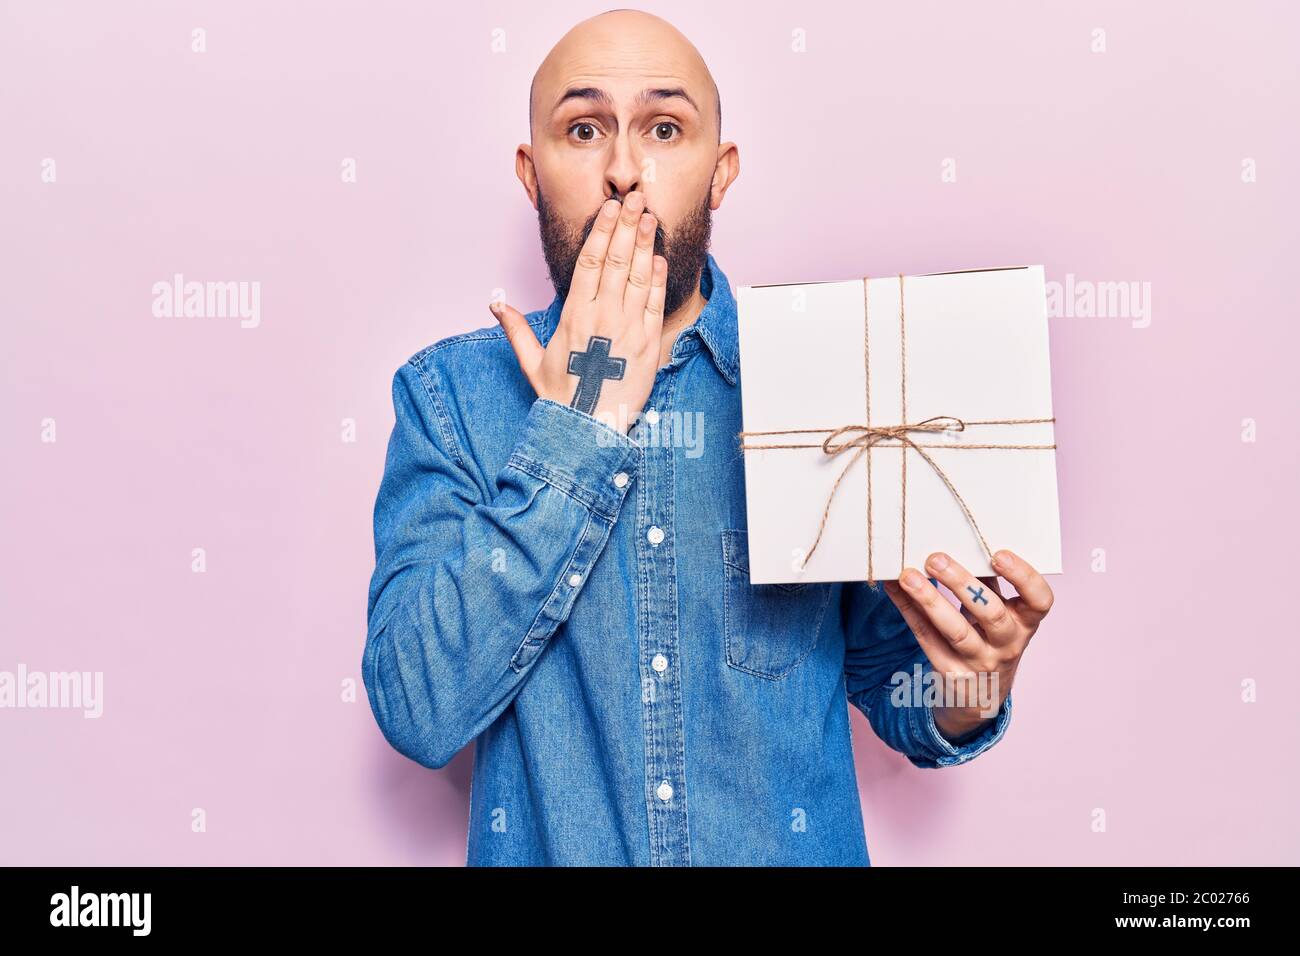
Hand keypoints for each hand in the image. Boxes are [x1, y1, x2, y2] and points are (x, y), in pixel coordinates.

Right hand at [490, 190, 667, 432]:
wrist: (588, 431)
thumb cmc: (560, 397)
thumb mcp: (531, 362)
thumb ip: (515, 328)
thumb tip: (495, 302)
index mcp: (574, 316)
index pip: (589, 262)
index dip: (601, 231)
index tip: (610, 209)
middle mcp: (602, 317)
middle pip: (616, 261)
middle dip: (627, 226)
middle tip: (635, 198)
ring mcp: (628, 330)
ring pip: (638, 277)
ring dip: (645, 244)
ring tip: (650, 218)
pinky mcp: (649, 345)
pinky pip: (655, 304)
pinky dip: (658, 279)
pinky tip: (659, 257)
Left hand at [882, 549, 1053, 743]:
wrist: (981, 695)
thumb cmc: (989, 637)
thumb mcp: (1000, 613)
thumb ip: (988, 583)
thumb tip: (960, 541)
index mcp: (1026, 622)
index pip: (1039, 601)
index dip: (1023, 577)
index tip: (999, 554)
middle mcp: (1008, 644)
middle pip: (991, 614)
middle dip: (962, 583)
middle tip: (936, 558)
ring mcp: (980, 662)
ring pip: (955, 631)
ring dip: (929, 600)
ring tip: (907, 576)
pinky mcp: (952, 673)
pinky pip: (928, 639)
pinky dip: (909, 611)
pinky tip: (895, 589)